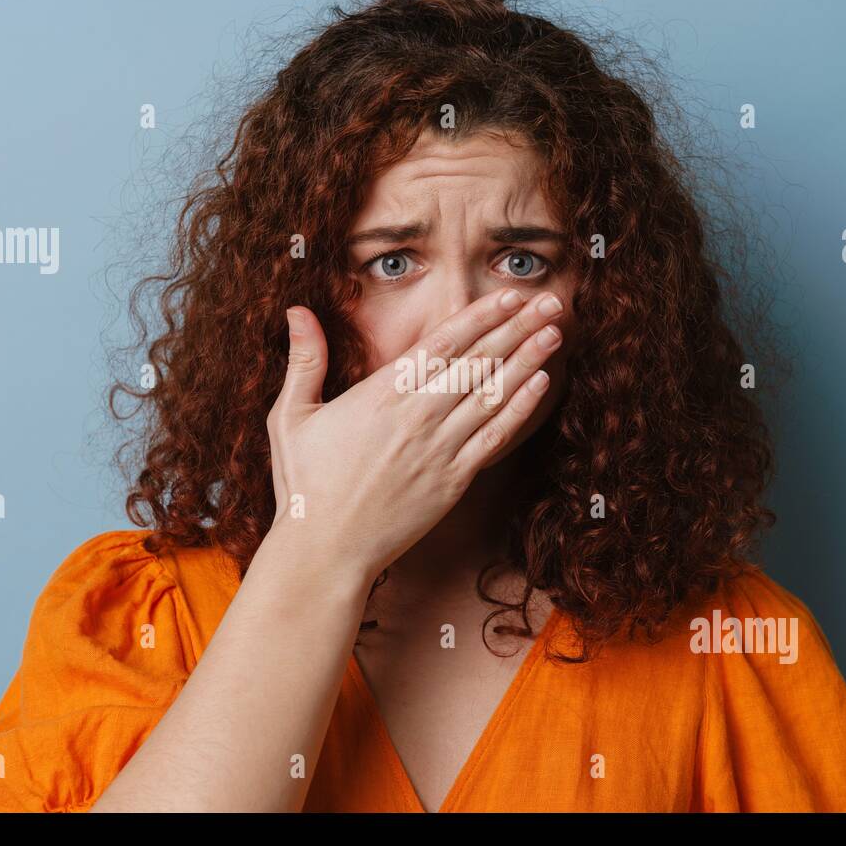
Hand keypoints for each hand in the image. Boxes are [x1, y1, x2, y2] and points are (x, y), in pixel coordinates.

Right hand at [264, 287, 564, 584]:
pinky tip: (541, 385)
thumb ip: (304, 361)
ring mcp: (440, 449)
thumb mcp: (291, 416)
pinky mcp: (453, 481)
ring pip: (493, 394)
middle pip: (478, 361)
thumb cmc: (305, 483)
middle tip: (549, 302)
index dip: (481, 316)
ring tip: (554, 332)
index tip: (509, 295)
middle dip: (517, 327)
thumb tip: (296, 311)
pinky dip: (520, 408)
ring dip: (528, 360)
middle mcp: (418, 416)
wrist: (326, 549)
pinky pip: (494, 437)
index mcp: (382, 394)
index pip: (443, 343)